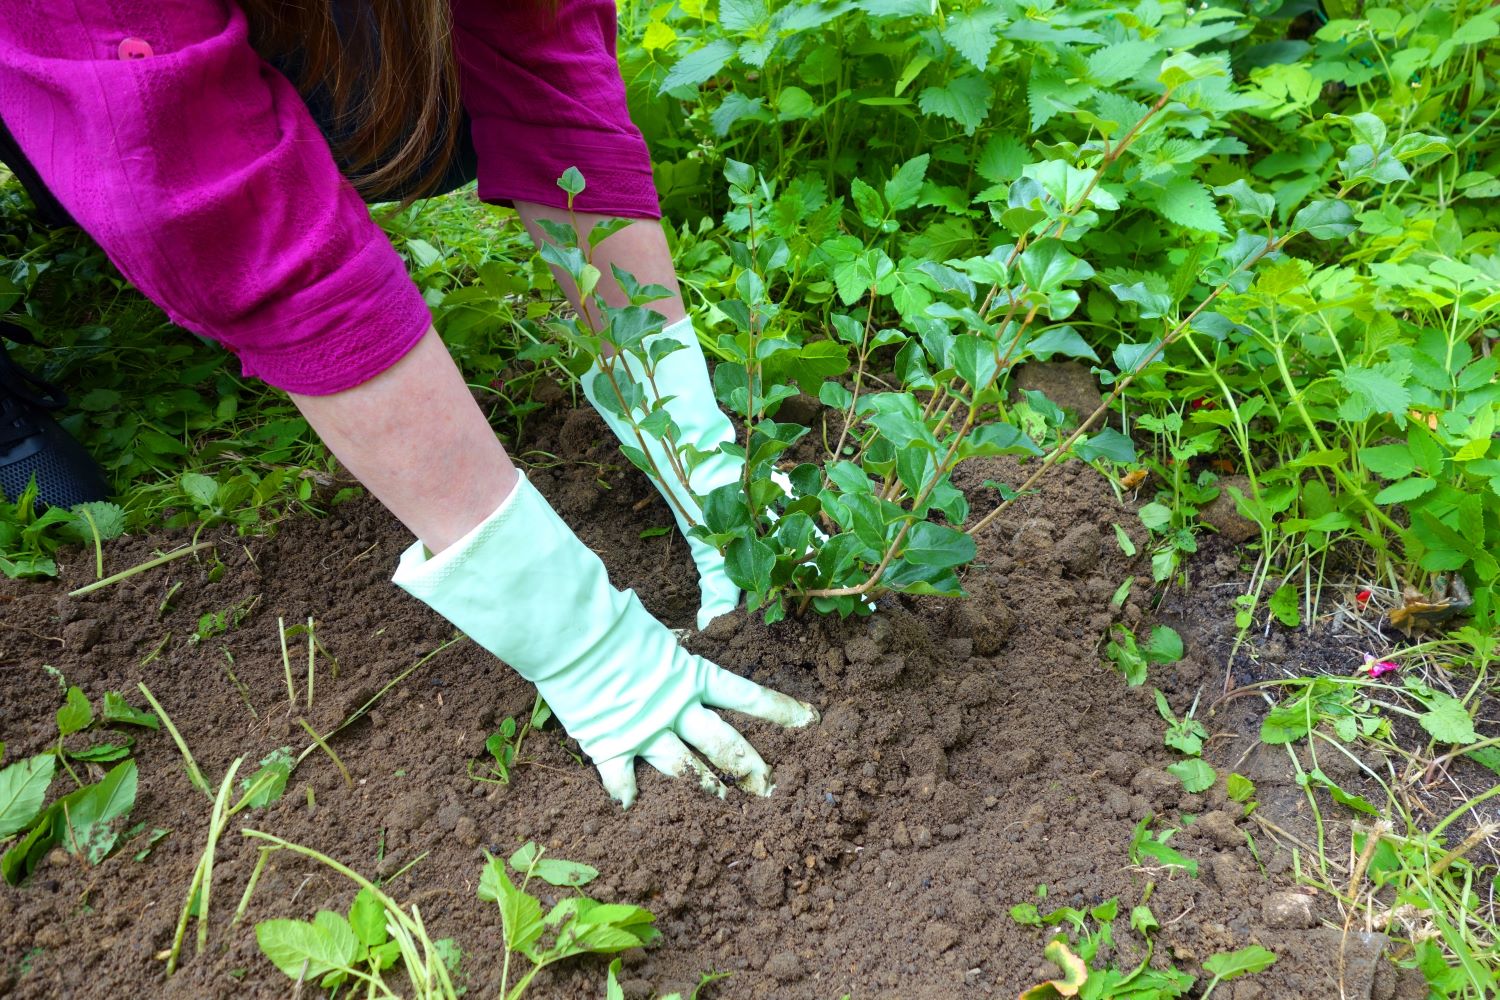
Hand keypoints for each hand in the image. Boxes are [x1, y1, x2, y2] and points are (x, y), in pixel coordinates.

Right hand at [393, 471, 817, 807]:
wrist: (572, 632)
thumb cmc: (612, 618)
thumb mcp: (657, 626)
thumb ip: (678, 640)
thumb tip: (701, 623)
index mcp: (692, 675)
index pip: (747, 695)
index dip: (779, 710)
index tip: (809, 722)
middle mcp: (676, 708)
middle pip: (724, 746)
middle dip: (750, 768)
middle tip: (769, 788)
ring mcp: (646, 731)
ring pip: (686, 771)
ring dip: (705, 787)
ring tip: (719, 800)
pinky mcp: (611, 745)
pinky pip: (622, 780)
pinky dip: (625, 793)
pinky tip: (629, 805)